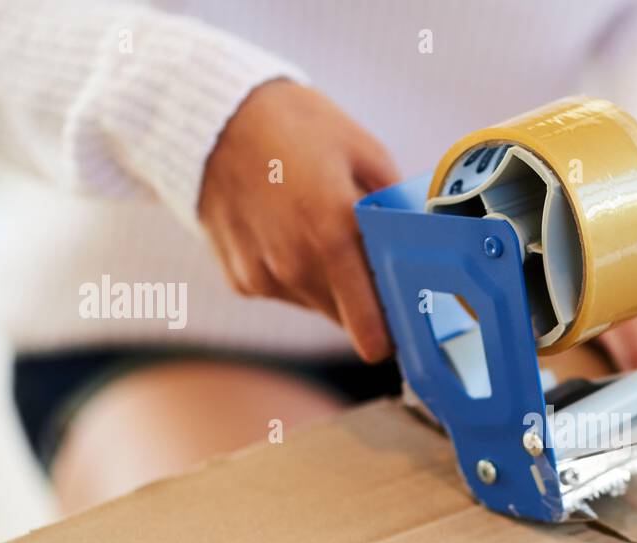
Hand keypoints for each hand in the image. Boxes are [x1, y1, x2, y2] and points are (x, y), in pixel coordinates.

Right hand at [198, 79, 398, 360]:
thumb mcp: (365, 152)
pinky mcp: (242, 280)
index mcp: (333, 234)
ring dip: (332, 285)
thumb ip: (399, 209)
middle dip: (367, 300)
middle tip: (372, 262)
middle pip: (350, 319)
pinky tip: (288, 232)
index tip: (410, 326)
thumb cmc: (298, 127)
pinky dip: (295, 274)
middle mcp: (295, 265)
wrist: (211, 116)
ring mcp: (264, 276)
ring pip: (320, 306)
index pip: (372, 327)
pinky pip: (286, 293)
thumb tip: (425, 246)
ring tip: (321, 232)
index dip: (395, 332)